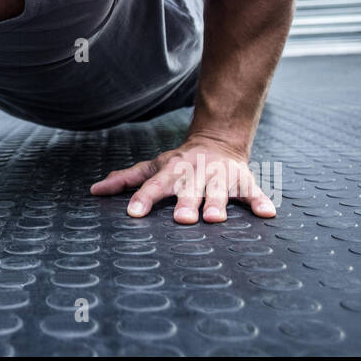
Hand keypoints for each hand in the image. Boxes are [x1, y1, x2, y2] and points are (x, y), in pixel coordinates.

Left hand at [89, 139, 275, 223]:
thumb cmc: (179, 163)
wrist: (216, 141)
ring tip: (215, 219)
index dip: (143, 198)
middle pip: (189, 188)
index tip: (133, 213)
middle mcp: (196, 172)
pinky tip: (266, 213)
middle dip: (186, 202)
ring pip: (220, 190)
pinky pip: (253, 191)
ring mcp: (220, 176)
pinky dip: (260, 201)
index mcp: (172, 171)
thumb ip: (126, 180)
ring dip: (218, 203)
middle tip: (183, 219)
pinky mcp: (243, 180)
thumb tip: (94, 190)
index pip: (154, 185)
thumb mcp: (152, 167)